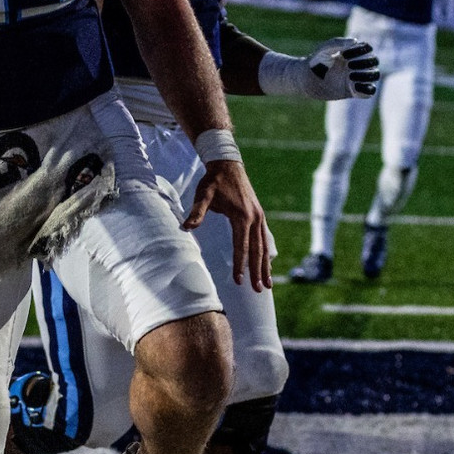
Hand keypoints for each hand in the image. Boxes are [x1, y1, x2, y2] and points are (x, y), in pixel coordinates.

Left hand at [185, 158, 270, 291]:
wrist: (228, 164)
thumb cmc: (213, 181)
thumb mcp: (203, 195)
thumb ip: (196, 212)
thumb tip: (186, 227)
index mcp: (242, 216)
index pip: (241, 246)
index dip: (240, 265)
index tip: (239, 281)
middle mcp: (255, 218)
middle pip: (257, 250)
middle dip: (258, 271)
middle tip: (258, 290)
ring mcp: (259, 216)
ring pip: (264, 246)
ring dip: (266, 266)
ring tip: (267, 284)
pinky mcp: (259, 215)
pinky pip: (265, 238)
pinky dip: (266, 253)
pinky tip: (267, 264)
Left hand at [264, 37, 377, 99]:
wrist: (305, 80)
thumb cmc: (314, 61)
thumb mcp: (324, 49)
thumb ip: (338, 42)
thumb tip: (355, 41)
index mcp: (351, 53)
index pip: (368, 48)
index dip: (362, 50)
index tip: (345, 54)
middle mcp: (355, 65)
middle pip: (374, 61)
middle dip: (365, 62)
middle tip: (349, 65)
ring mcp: (354, 78)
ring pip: (374, 75)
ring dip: (367, 75)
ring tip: (351, 77)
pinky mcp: (352, 91)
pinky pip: (369, 92)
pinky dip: (366, 89)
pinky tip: (353, 86)